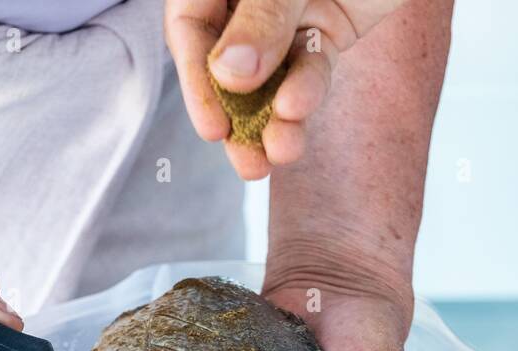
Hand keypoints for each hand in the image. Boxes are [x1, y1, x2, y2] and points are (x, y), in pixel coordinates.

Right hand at [165, 0, 408, 178]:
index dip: (199, 84)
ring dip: (275, 119)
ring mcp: (285, 13)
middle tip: (248, 167)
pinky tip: (300, 113)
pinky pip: (311, 65)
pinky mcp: (326, 27)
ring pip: (271, 77)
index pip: (191, 31)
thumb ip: (262, 18)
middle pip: (227, 66)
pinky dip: (307, 91)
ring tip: (281, 152)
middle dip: (238, 120)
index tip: (214, 130)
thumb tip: (228, 76)